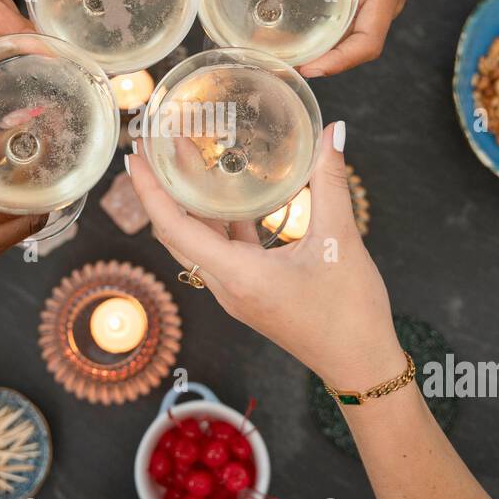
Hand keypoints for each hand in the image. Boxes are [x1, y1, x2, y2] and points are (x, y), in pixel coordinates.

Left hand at [125, 122, 404, 388]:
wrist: (361, 366)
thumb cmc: (350, 314)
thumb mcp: (340, 240)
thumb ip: (331, 182)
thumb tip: (333, 132)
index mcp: (238, 275)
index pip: (174, 227)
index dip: (150, 189)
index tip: (137, 156)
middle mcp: (227, 286)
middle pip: (177, 232)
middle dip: (163, 188)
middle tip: (156, 146)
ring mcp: (236, 292)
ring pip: (198, 242)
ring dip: (189, 204)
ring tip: (187, 161)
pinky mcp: (250, 293)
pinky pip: (222, 252)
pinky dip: (218, 222)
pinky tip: (229, 195)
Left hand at [260, 0, 435, 77]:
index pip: (368, 41)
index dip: (340, 61)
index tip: (311, 68)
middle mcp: (384, 3)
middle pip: (357, 48)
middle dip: (324, 61)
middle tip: (285, 63)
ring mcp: (379, 2)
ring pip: (354, 39)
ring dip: (327, 50)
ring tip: (289, 53)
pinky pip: (353, 24)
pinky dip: (331, 33)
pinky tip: (304, 29)